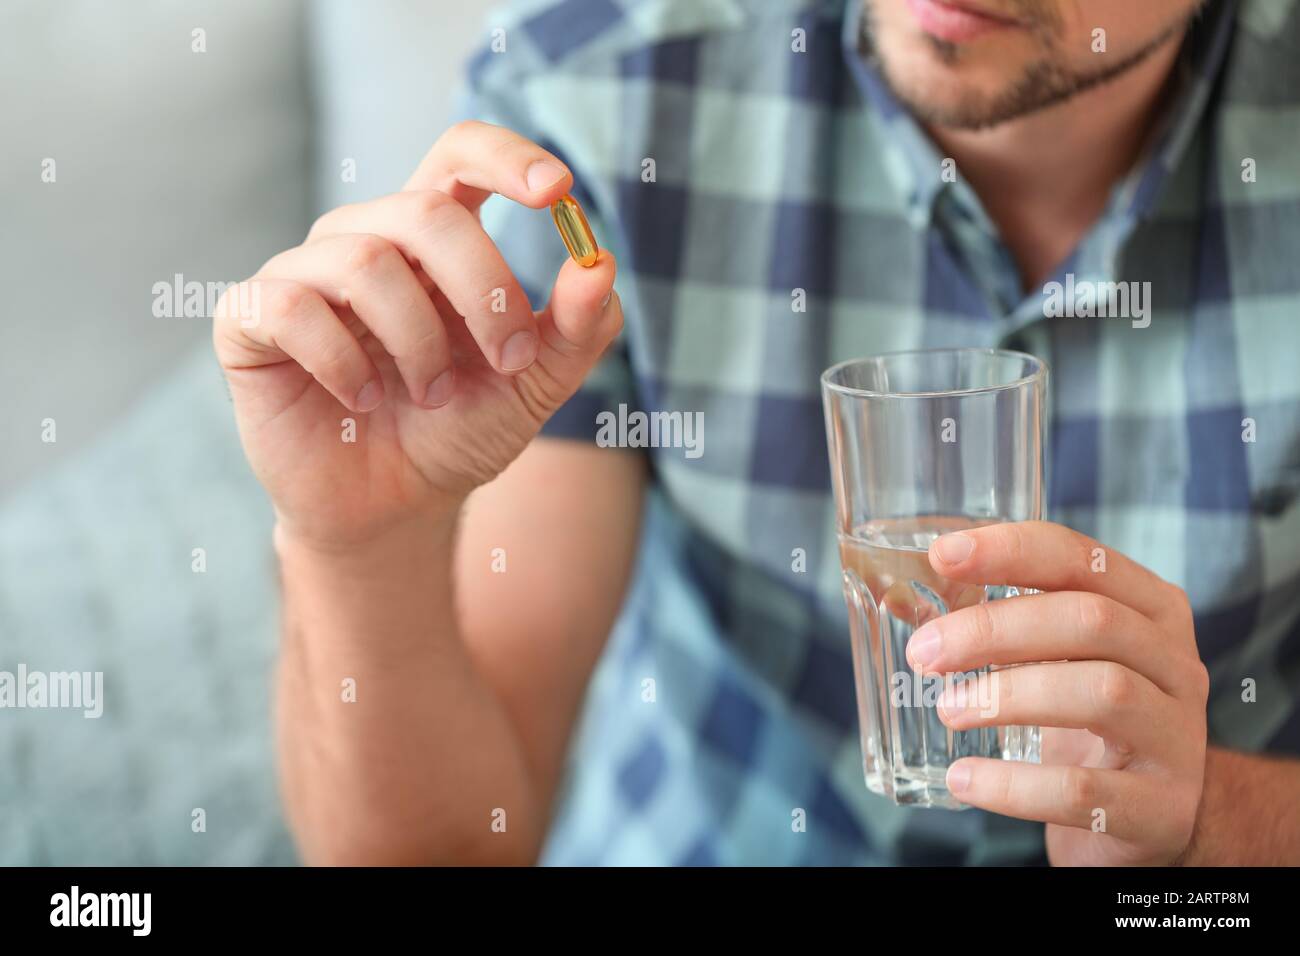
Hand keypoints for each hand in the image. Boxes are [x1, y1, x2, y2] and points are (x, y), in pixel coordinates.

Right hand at [213, 121, 621, 548]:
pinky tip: (364, 400)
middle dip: (485, 288)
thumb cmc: (457, 431)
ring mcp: (303, 273)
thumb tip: (600, 264)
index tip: (557, 192)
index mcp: (434, 240)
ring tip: (431, 395)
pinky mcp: (251, 318)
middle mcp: (365, 239)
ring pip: (365, 261)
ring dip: (419, 342)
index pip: (460, 155)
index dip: (506, 158)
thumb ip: (574, 329)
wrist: (393, 508)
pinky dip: (342, 362)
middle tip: (509, 359)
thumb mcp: (532, 386)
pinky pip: (292, 306)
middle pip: (427, 212)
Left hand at [904, 520, 1209, 865]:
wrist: (1157, 815)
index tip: (941, 555)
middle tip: (924, 652)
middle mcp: (1176, 663)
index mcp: (1150, 609)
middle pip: (1091, 620)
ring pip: (1102, 693)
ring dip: (1009, 696)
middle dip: (995, 630)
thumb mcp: (1062, 659)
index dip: (1011, 550)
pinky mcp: (1160, 806)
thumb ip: (1003, 625)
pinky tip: (964, 778)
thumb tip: (901, 602)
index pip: (1083, 559)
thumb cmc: (1090, 719)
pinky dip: (1014, 785)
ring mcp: (1176, 736)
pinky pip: (1083, 790)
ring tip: (947, 710)